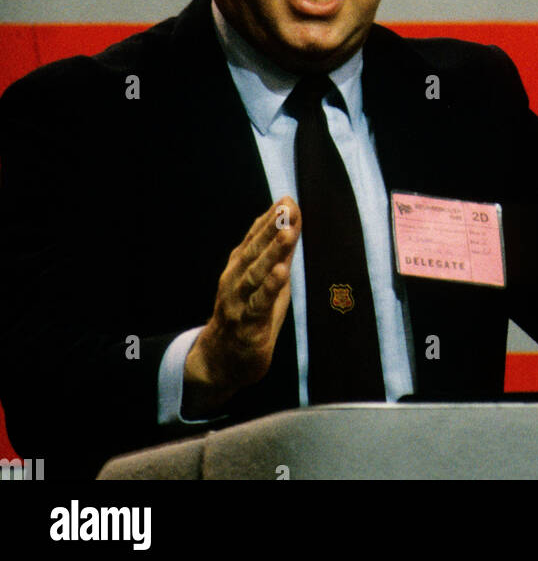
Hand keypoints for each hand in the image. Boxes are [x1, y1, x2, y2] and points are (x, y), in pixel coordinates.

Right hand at [183, 197, 300, 415]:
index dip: (271, 219)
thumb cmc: (250, 315)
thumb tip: (294, 219)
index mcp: (239, 266)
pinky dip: (269, 287)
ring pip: (256, 274)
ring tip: (287, 233)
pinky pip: (258, 304)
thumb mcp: (268, 280)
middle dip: (271, 228)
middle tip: (286, 206)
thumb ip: (280, 253)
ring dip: (272, 252)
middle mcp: (235, 280)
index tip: (287, 199)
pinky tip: (281, 272)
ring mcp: (239, 302)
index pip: (256, 238)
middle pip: (255, 251)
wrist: (221, 361)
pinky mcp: (247, 325)